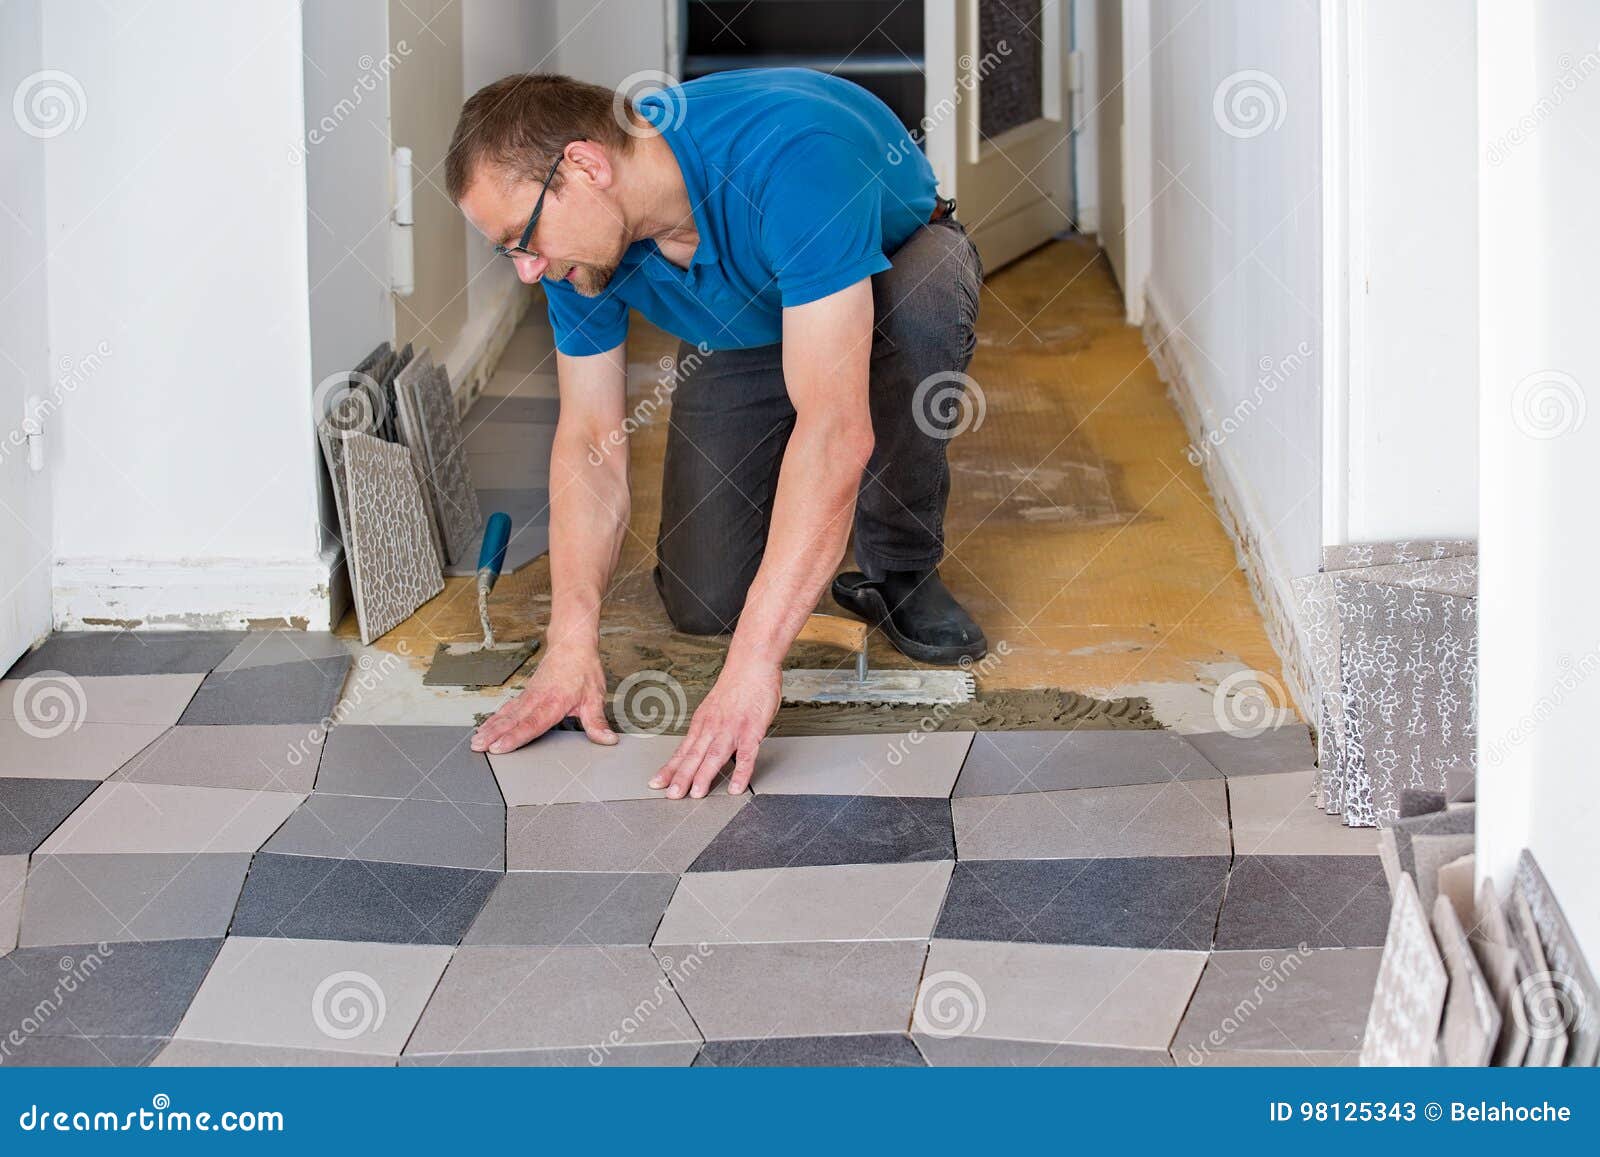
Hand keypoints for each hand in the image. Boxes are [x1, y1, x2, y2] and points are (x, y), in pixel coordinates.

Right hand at [469, 643, 615, 753]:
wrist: (572, 643)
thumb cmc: (583, 668)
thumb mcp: (595, 697)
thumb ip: (597, 721)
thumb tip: (607, 740)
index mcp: (554, 702)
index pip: (532, 723)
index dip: (515, 737)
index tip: (500, 747)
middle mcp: (538, 699)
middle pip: (513, 720)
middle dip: (494, 734)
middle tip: (478, 747)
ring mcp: (530, 695)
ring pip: (507, 713)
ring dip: (491, 726)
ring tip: (476, 740)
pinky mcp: (527, 693)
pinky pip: (509, 707)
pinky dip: (496, 717)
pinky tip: (487, 726)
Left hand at [650, 658, 779, 797]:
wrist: (751, 663)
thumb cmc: (736, 685)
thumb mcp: (713, 708)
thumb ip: (708, 728)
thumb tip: (701, 747)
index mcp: (702, 724)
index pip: (682, 751)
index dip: (669, 768)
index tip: (657, 783)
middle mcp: (713, 728)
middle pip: (694, 756)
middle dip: (681, 777)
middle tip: (671, 795)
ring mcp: (732, 729)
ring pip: (714, 756)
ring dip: (704, 776)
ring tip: (695, 794)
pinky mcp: (752, 730)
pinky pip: (746, 755)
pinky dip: (741, 772)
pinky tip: (736, 787)